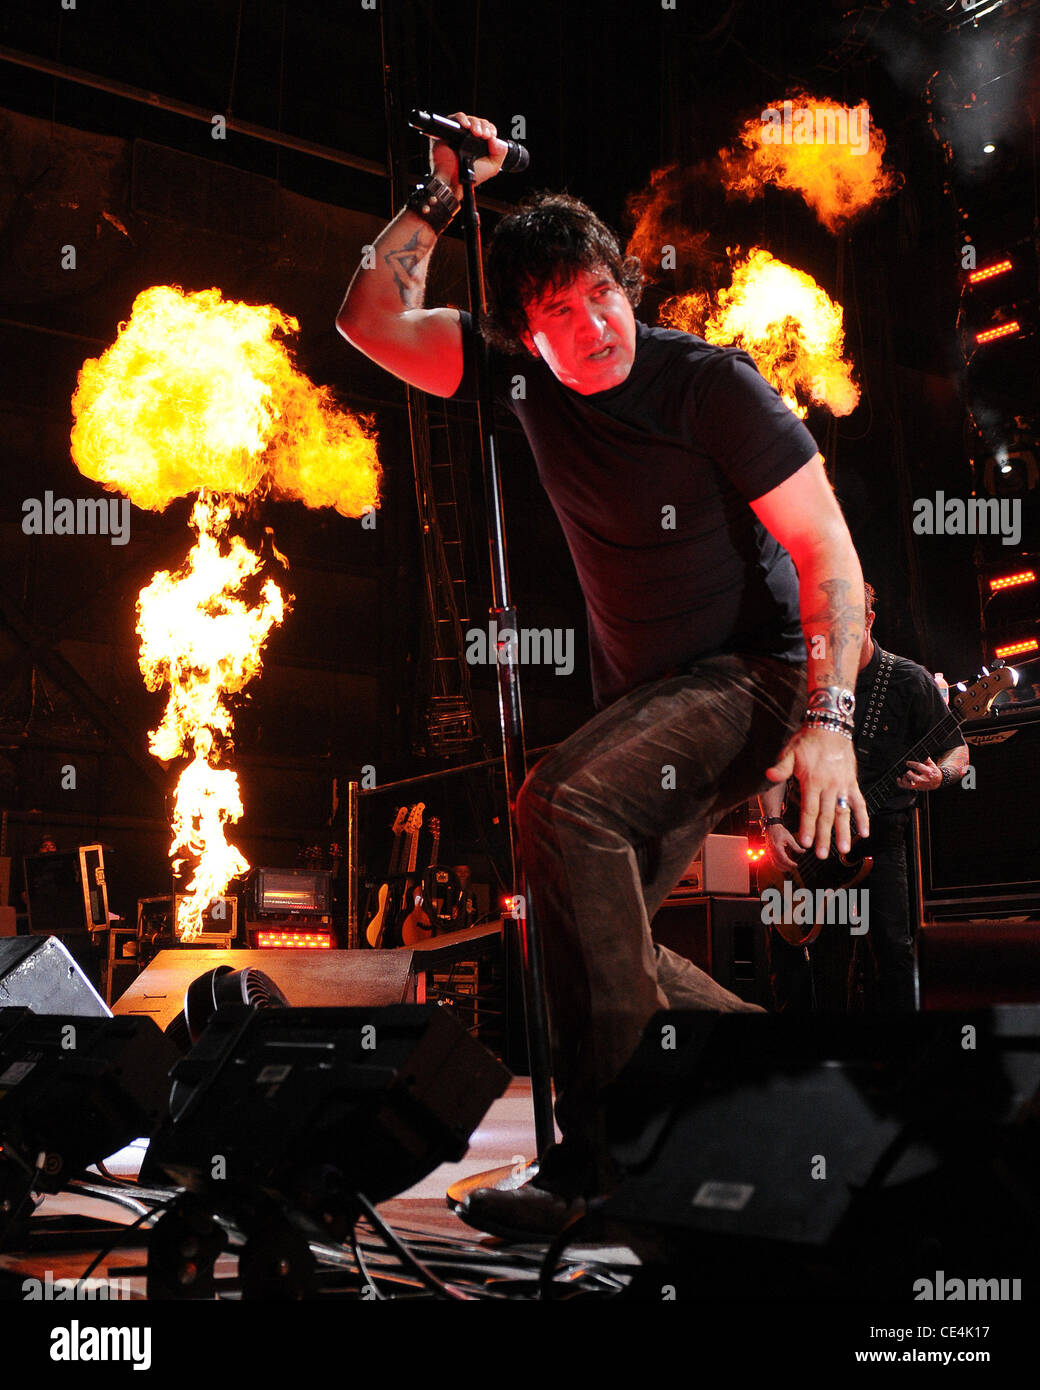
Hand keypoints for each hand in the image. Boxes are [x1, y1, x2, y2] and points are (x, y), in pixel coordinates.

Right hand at [430, 112, 508, 193]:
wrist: (455, 180)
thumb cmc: (470, 176)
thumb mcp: (492, 167)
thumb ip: (500, 152)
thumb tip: (495, 138)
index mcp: (480, 144)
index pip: (487, 128)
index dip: (490, 128)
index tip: (491, 135)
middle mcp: (469, 138)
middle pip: (478, 122)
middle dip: (483, 126)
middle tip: (484, 135)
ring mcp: (458, 134)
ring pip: (468, 119)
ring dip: (475, 122)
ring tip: (477, 133)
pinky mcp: (447, 132)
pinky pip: (454, 119)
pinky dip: (461, 119)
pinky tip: (466, 126)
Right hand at [764, 821, 802, 872]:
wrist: (771, 827)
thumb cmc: (779, 831)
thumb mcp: (789, 838)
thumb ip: (796, 846)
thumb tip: (803, 851)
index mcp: (777, 848)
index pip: (784, 859)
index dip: (790, 864)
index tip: (796, 865)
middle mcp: (772, 852)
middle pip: (779, 864)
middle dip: (786, 867)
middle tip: (793, 868)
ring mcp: (769, 852)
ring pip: (775, 864)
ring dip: (782, 868)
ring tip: (789, 869)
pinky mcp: (769, 852)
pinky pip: (772, 861)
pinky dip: (778, 865)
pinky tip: (783, 865)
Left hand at [766, 726, 868, 857]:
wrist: (830, 727)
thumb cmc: (807, 741)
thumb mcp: (790, 752)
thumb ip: (781, 767)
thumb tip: (769, 774)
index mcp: (813, 781)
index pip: (810, 809)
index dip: (808, 827)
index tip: (806, 843)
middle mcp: (830, 786)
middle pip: (826, 816)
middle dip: (824, 837)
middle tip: (821, 855)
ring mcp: (843, 785)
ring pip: (844, 813)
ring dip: (844, 832)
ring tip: (845, 850)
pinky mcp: (852, 783)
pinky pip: (859, 802)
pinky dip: (863, 817)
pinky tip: (864, 832)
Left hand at [897, 757, 941, 791]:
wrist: (937, 781)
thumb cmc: (933, 772)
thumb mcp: (932, 764)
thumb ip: (926, 759)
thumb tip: (921, 754)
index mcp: (928, 772)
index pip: (919, 767)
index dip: (912, 764)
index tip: (907, 762)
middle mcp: (923, 779)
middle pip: (915, 779)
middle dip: (909, 774)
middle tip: (907, 770)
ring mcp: (919, 784)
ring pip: (910, 785)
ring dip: (904, 780)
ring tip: (904, 775)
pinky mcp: (916, 787)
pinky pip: (907, 787)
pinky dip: (901, 784)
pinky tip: (899, 779)